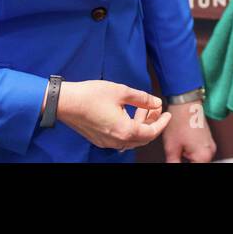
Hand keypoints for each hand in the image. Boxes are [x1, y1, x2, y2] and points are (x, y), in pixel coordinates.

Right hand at [55, 79, 170, 150]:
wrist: (65, 103)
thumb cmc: (91, 95)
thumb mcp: (121, 91)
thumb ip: (142, 98)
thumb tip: (155, 102)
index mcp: (124, 131)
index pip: (151, 133)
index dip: (161, 123)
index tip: (167, 114)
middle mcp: (116, 141)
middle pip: (142, 138)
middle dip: (152, 123)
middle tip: (155, 108)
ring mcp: (106, 142)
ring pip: (131, 139)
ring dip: (140, 125)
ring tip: (142, 107)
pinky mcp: (98, 139)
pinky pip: (120, 138)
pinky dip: (128, 127)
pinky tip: (127, 113)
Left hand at [161, 102, 216, 162]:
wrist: (185, 102)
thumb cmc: (180, 121)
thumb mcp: (171, 148)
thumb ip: (173, 163)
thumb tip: (172, 167)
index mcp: (203, 156)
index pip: (194, 169)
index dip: (181, 167)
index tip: (175, 161)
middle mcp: (210, 151)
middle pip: (197, 164)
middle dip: (186, 162)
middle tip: (175, 156)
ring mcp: (210, 144)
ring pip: (198, 159)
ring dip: (189, 159)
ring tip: (178, 150)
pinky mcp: (207, 139)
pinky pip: (200, 152)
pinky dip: (191, 153)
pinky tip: (182, 146)